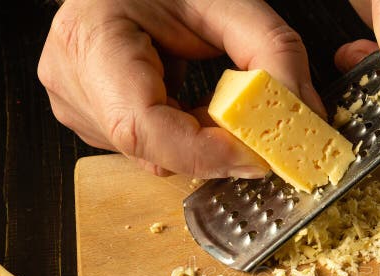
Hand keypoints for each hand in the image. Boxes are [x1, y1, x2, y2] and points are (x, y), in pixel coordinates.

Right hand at [38, 0, 324, 178]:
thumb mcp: (228, 2)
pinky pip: (146, 147)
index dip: (201, 152)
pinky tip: (187, 102)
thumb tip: (307, 113)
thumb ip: (274, 52)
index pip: (140, 125)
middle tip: (252, 131)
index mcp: (92, 39)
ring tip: (211, 101)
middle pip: (151, 148)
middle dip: (212, 148)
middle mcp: (72, 78)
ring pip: (151, 155)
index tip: (254, 157)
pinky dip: (182, 135)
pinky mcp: (87, 117)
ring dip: (197, 140)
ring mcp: (74, 102)